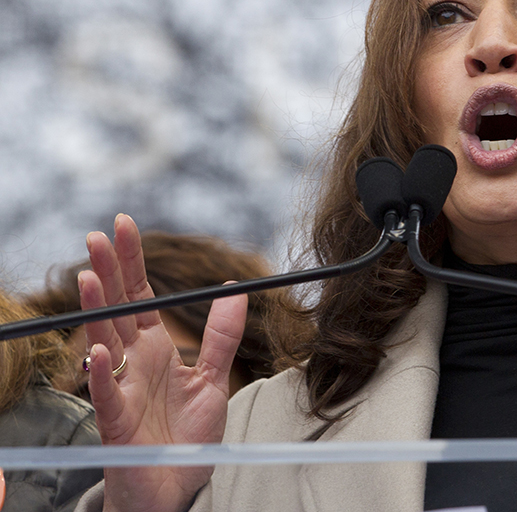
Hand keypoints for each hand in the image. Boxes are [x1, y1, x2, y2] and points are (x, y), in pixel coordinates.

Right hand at [78, 214, 247, 511]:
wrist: (178, 487)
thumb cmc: (189, 436)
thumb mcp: (214, 378)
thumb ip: (221, 335)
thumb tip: (233, 289)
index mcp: (155, 349)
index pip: (140, 296)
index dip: (132, 262)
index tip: (123, 225)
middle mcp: (134, 363)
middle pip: (118, 310)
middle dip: (108, 273)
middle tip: (97, 236)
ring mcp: (122, 391)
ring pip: (104, 343)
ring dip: (97, 312)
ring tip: (88, 278)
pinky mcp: (117, 424)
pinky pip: (106, 396)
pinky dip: (101, 374)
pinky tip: (99, 351)